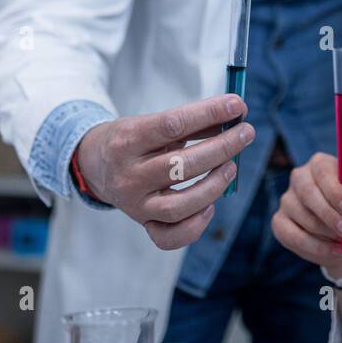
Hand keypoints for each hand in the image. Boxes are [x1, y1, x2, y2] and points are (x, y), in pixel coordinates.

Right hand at [75, 94, 254, 249]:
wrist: (95, 164)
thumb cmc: (134, 139)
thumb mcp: (152, 122)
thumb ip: (192, 121)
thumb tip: (235, 114)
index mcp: (127, 139)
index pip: (172, 125)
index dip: (209, 114)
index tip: (238, 105)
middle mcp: (127, 175)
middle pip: (179, 166)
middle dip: (221, 148)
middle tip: (246, 133)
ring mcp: (134, 204)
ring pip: (178, 207)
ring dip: (213, 187)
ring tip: (232, 167)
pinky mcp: (142, 223)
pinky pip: (168, 237)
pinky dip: (195, 226)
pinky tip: (211, 206)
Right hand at [271, 153, 341, 279]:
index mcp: (321, 164)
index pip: (323, 171)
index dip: (336, 191)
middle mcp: (300, 178)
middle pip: (308, 192)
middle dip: (329, 215)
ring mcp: (287, 200)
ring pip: (303, 217)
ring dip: (326, 233)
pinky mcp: (279, 222)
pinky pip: (293, 236)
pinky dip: (316, 247)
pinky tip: (333, 251)